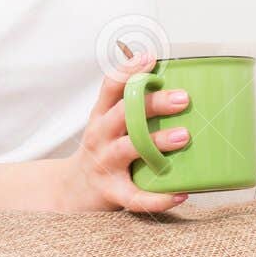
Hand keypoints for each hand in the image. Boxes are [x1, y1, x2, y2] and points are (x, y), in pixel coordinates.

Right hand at [55, 50, 191, 213]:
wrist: (71, 191)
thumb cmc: (101, 150)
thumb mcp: (106, 122)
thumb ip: (130, 103)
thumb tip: (170, 79)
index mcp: (101, 115)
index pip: (111, 86)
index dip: (129, 70)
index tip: (151, 59)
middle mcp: (100, 135)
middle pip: (124, 114)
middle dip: (153, 104)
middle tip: (183, 99)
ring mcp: (104, 163)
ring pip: (129, 149)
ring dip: (157, 141)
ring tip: (184, 136)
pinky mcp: (111, 192)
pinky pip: (135, 196)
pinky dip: (158, 197)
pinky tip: (181, 193)